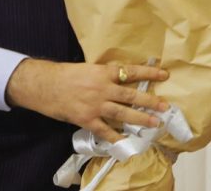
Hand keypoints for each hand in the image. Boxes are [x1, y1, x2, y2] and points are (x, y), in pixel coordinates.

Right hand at [5, 59, 169, 143]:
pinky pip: (105, 130)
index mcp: (104, 72)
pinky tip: (126, 142)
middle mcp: (103, 88)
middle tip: (165, 106)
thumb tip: (122, 78)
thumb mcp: (89, 68)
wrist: (45, 85)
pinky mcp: (87, 119)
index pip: (131, 72)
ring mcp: (96, 105)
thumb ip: (105, 75)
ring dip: (140, 118)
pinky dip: (116, 137)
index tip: (164, 75)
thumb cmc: (66, 74)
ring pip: (122, 113)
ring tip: (154, 123)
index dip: (149, 74)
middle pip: (131, 95)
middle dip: (149, 101)